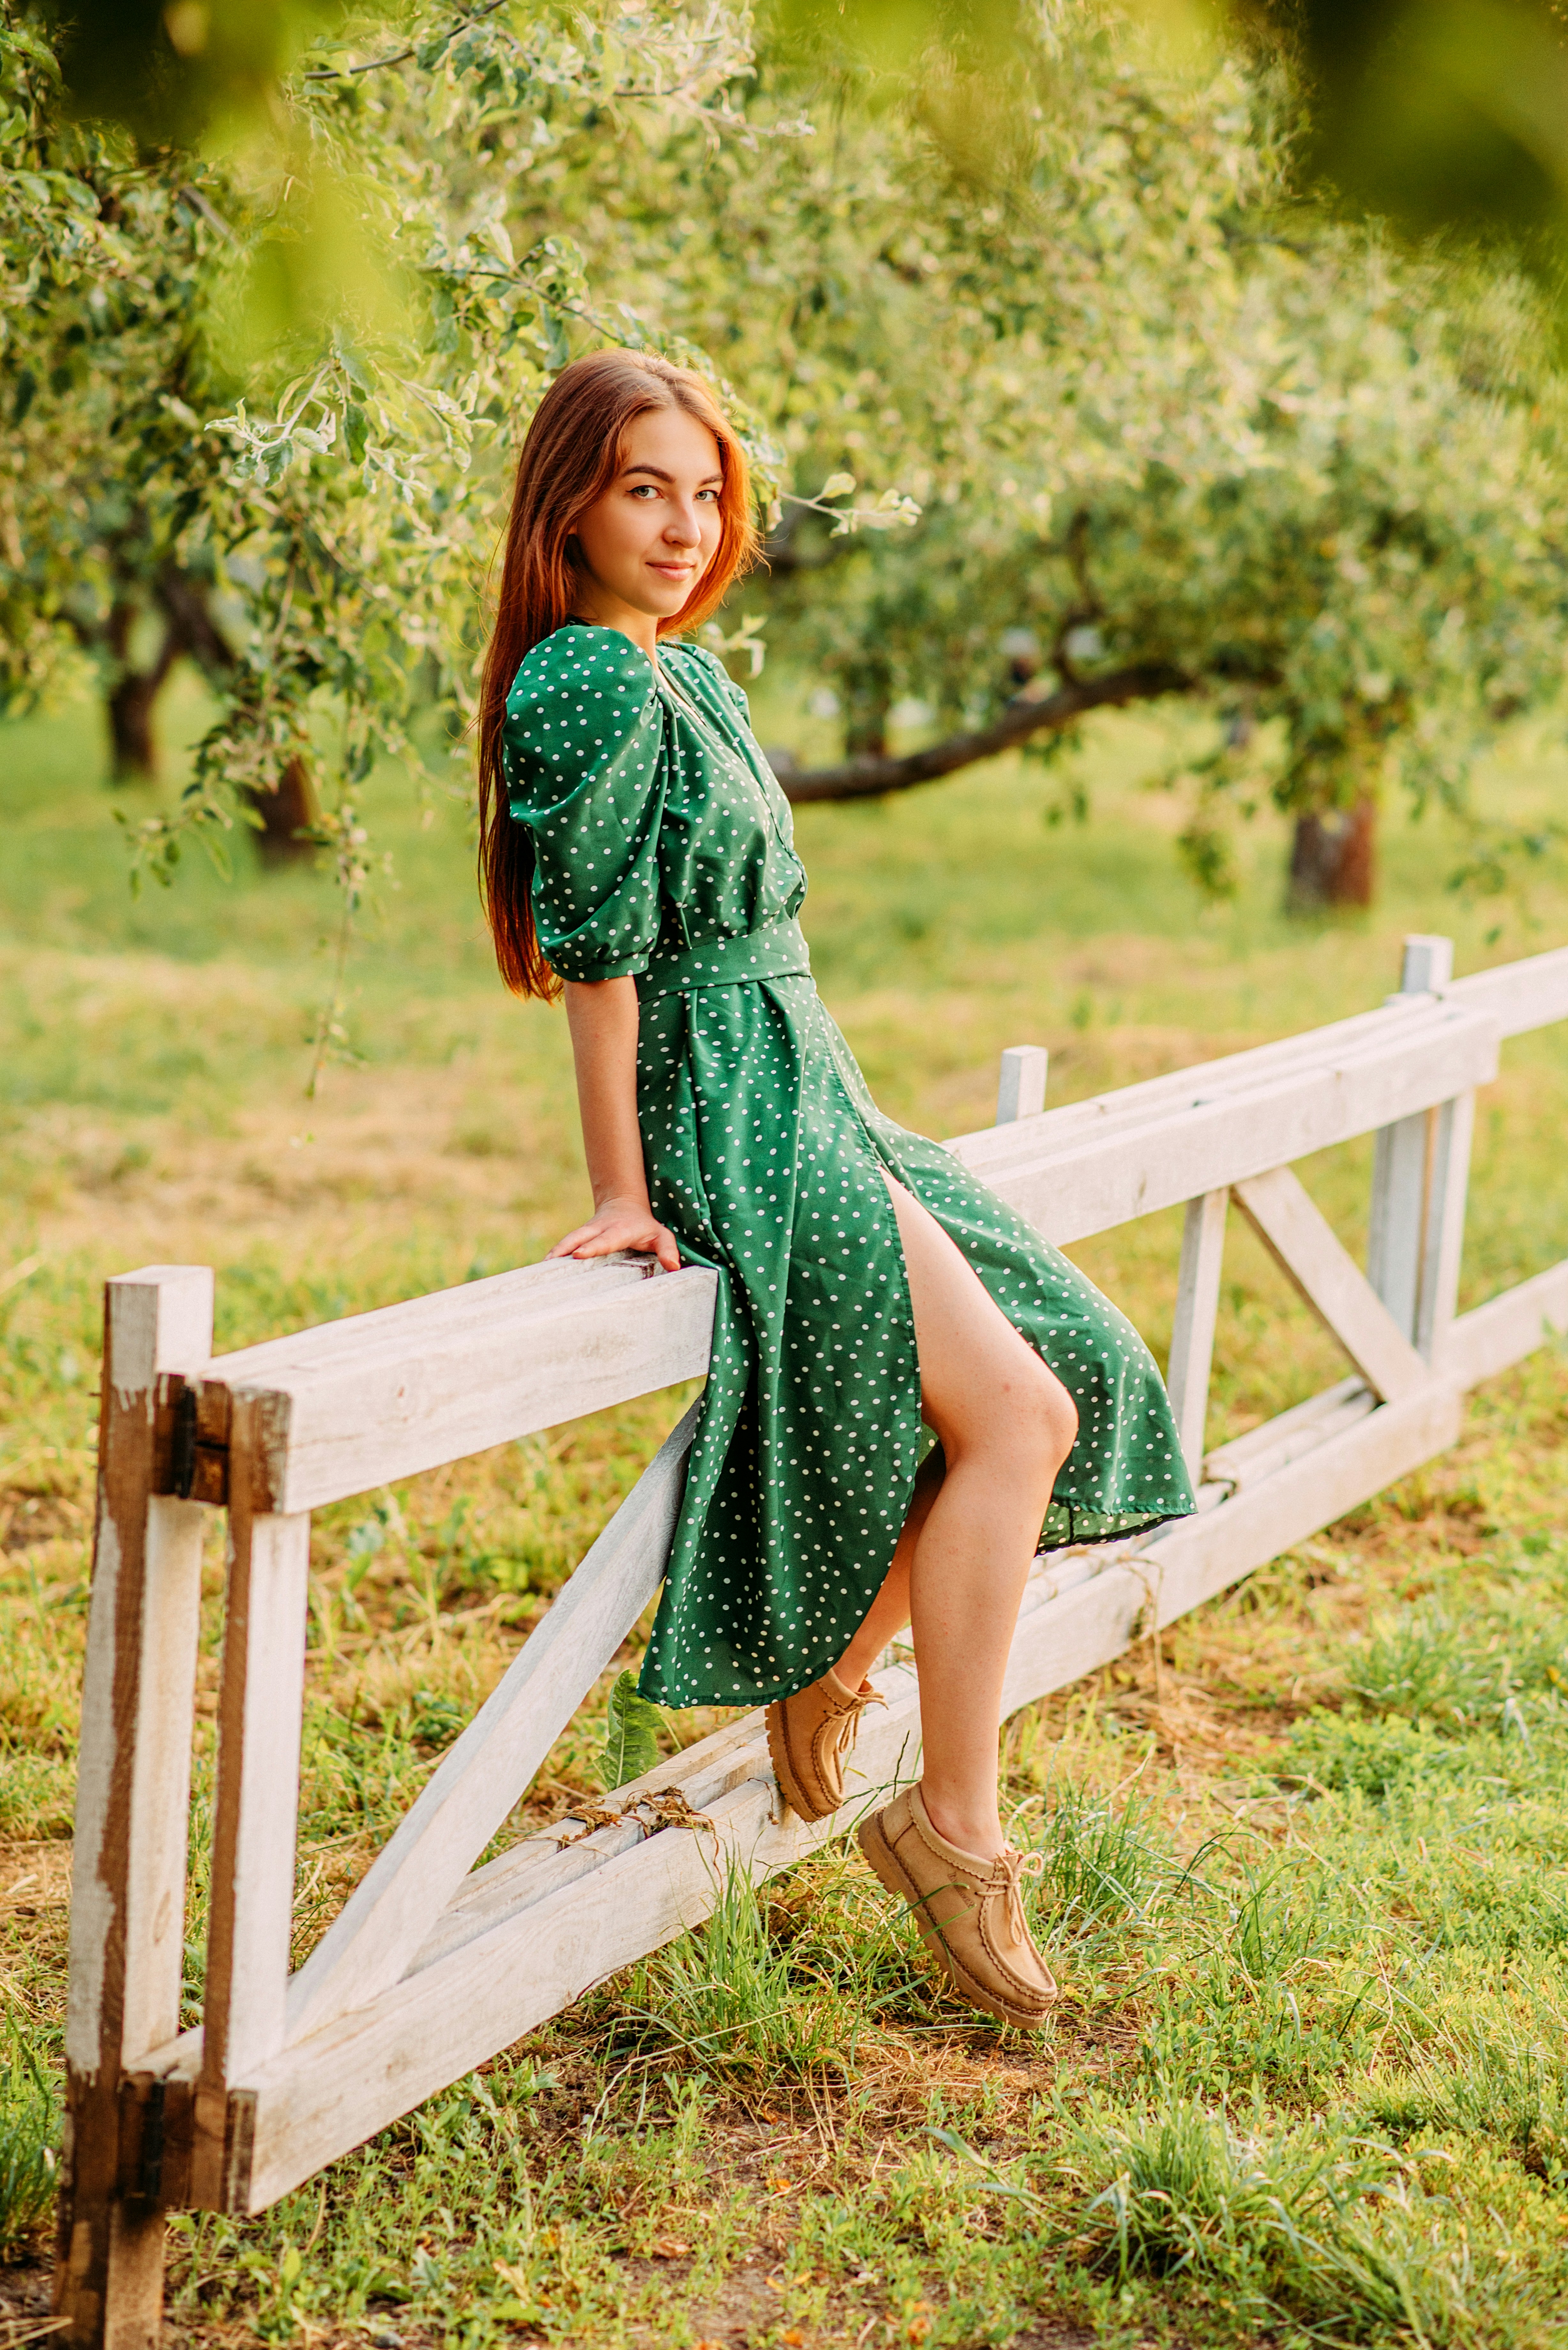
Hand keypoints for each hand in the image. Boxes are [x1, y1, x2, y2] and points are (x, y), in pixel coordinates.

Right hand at [548, 1195, 681, 1272]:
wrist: (624, 1204)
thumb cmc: (645, 1226)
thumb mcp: (661, 1235)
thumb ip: (667, 1249)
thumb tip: (675, 1267)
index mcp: (619, 1230)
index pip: (605, 1240)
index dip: (592, 1247)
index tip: (578, 1255)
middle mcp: (598, 1229)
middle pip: (578, 1238)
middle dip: (565, 1248)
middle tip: (550, 1262)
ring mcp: (586, 1232)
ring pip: (567, 1240)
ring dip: (555, 1253)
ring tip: (541, 1269)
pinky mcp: (577, 1237)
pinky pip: (564, 1246)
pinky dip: (553, 1255)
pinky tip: (542, 1271)